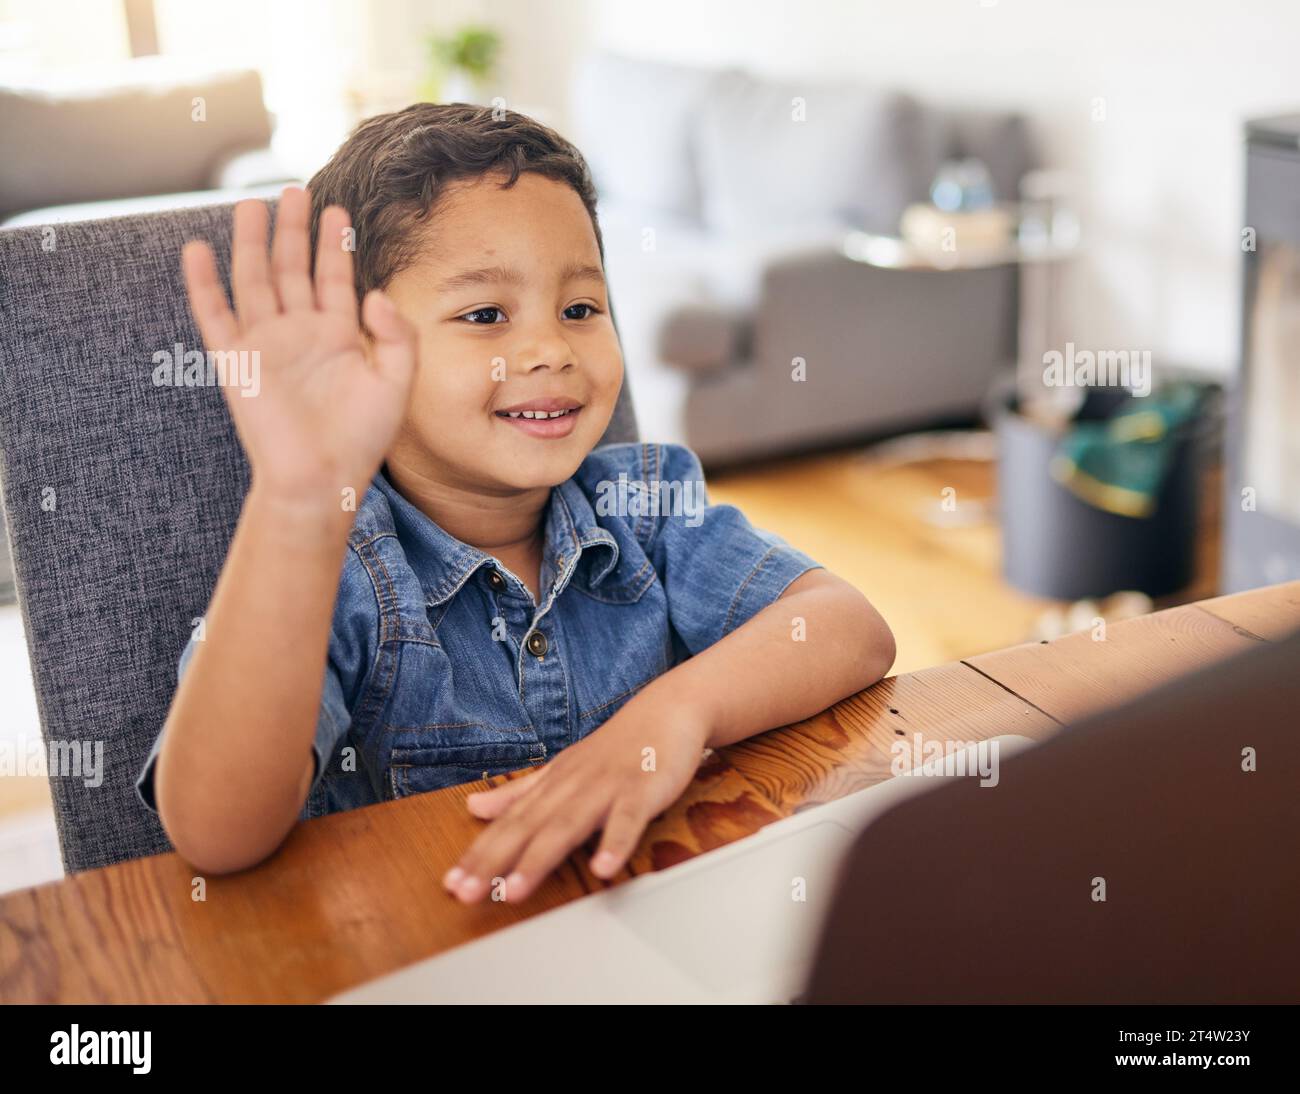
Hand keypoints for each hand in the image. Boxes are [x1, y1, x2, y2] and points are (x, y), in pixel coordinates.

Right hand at [181, 185, 416, 508]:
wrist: (320, 478)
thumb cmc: (360, 440)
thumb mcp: (397, 383)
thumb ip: (397, 336)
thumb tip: (374, 292)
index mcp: (340, 337)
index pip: (336, 279)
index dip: (336, 245)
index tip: (338, 209)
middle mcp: (301, 334)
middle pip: (293, 269)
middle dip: (295, 231)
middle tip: (296, 190)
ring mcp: (266, 344)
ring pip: (255, 280)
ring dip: (253, 243)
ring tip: (252, 204)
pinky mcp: (236, 360)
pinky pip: (214, 314)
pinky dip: (203, 283)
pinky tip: (198, 248)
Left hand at [441, 699, 713, 902]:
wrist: (668, 709)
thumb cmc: (617, 746)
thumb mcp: (563, 768)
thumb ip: (521, 791)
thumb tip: (475, 807)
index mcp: (553, 784)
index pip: (509, 823)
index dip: (479, 853)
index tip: (452, 883)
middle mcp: (573, 785)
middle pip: (528, 827)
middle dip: (494, 861)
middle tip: (466, 893)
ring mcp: (607, 786)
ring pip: (568, 825)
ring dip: (540, 858)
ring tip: (515, 891)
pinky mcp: (643, 788)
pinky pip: (628, 819)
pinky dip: (615, 843)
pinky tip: (603, 868)